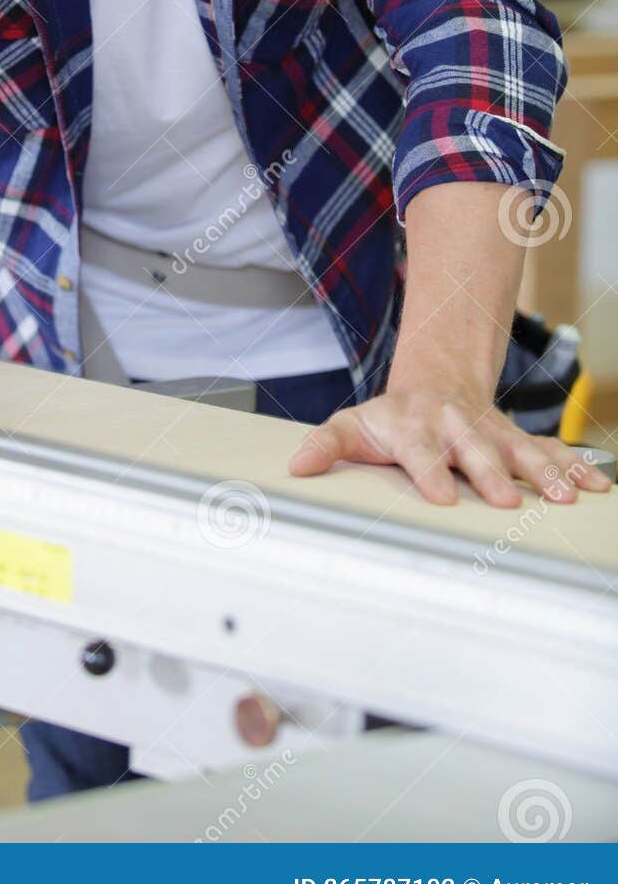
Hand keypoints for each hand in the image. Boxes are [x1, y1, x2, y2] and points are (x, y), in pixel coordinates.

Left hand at [287, 384, 611, 507]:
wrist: (436, 384)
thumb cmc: (393, 416)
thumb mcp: (354, 425)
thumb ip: (326, 445)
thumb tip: (295, 468)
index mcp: (416, 426)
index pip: (420, 450)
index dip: (429, 472)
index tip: (440, 497)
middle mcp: (458, 426)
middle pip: (475, 450)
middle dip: (492, 473)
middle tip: (507, 499)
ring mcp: (491, 432)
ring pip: (520, 449)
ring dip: (544, 472)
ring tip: (566, 496)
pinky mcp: (517, 439)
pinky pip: (549, 450)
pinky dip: (574, 466)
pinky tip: (596, 486)